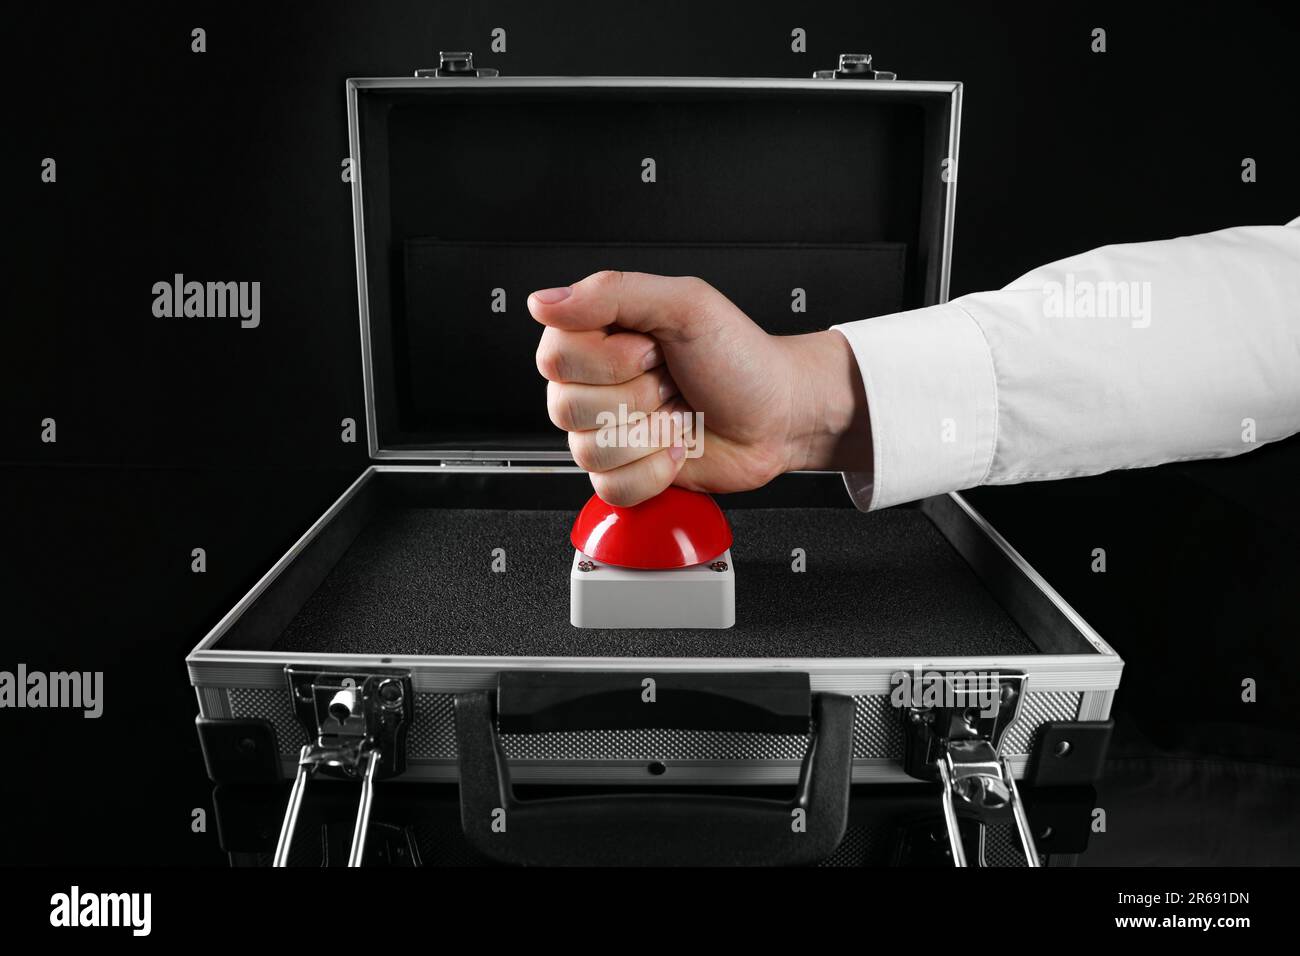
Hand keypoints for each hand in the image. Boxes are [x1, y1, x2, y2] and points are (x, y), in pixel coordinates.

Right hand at [528, 271, 869, 505]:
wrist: (779, 414)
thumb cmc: (741, 357)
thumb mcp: (685, 304)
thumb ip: (611, 293)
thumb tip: (544, 302)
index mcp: (598, 335)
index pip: (556, 356)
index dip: (608, 360)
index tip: (651, 349)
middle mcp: (594, 383)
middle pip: (566, 407)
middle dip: (635, 398)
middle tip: (670, 382)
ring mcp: (608, 430)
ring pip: (587, 451)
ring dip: (648, 435)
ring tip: (678, 414)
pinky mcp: (625, 471)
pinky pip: (610, 487)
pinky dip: (654, 472)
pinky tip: (677, 447)